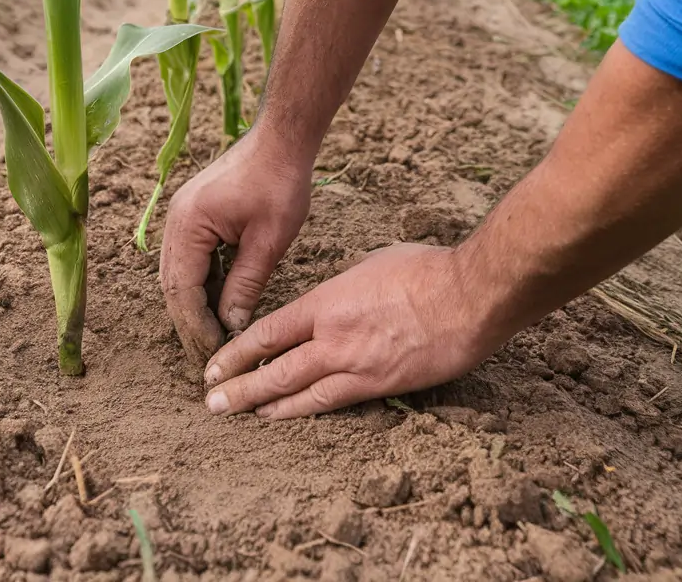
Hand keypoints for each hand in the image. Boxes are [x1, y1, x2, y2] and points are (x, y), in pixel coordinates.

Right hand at [160, 127, 312, 366]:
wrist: (282, 138)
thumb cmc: (280, 182)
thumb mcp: (269, 240)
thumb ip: (246, 284)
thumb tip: (231, 326)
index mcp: (188, 225)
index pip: (182, 289)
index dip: (197, 326)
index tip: (215, 353)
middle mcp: (176, 221)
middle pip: (173, 285)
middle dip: (190, 322)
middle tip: (209, 356)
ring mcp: (183, 217)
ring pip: (180, 275)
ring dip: (195, 306)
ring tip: (213, 339)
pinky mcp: (195, 216)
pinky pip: (192, 260)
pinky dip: (203, 285)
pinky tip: (219, 307)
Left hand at [202, 243, 507, 418]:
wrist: (470, 296)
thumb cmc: (425, 270)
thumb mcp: (369, 264)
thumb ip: (342, 286)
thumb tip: (333, 297)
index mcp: (326, 302)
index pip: (268, 331)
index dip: (237, 352)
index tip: (216, 364)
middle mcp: (333, 337)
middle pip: (274, 368)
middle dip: (238, 386)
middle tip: (211, 402)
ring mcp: (357, 366)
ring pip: (298, 392)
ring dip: (263, 405)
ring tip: (237, 415)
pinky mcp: (382, 386)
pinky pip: (334, 403)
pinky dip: (304, 411)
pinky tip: (283, 418)